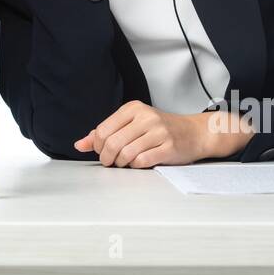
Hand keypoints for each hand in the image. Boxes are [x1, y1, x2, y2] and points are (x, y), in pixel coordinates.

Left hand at [73, 101, 215, 167]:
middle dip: (107, 158)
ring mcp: (159, 132)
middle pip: (112, 143)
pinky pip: (142, 161)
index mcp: (133, 108)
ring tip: (125, 161)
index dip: (97, 146)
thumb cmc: (160, 129)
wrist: (193, 132)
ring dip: (121, 163)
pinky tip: (139, 162)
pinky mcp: (168, 147)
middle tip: (110, 161)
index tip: (102, 151)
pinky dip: (136, 166)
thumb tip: (80, 144)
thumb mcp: (131, 124)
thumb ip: (105, 132)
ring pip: (126, 154)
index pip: (103, 130)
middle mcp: (146, 117)